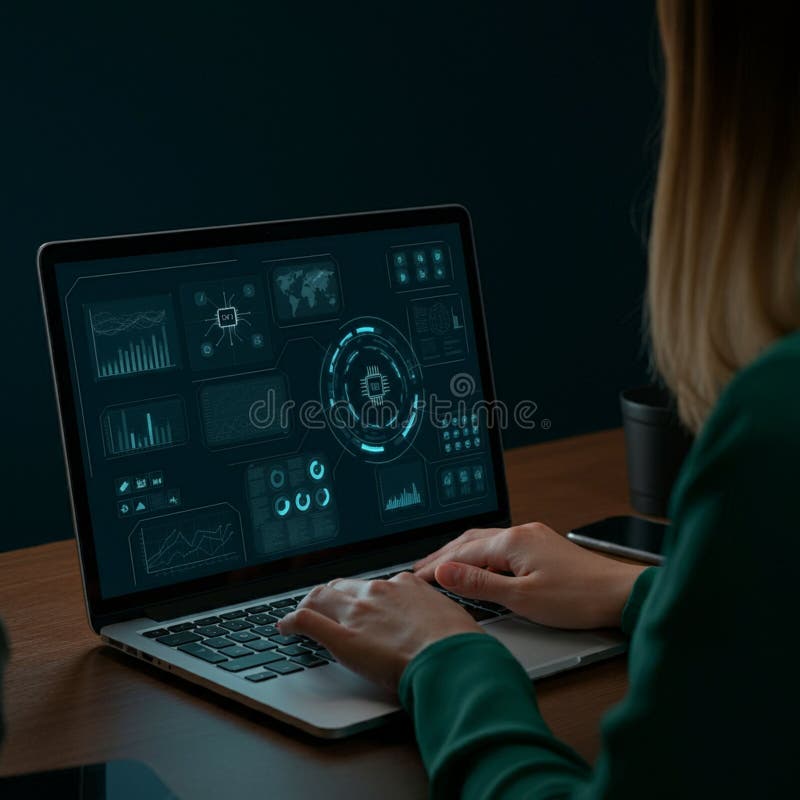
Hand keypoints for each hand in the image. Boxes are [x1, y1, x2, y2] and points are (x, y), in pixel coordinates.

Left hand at [278, 572, 481, 689]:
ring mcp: (358, 613)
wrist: (452, 659)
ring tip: (302, 613)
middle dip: (331, 595)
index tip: (361, 604)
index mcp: (404, 586)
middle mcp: (378, 592)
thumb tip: (435, 623)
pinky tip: (285, 627)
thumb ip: (432, 614)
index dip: (363, 596)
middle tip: (325, 606)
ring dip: (309, 604)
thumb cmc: (457, 644)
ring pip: (321, 597)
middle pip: (343, 586)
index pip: (374, 585)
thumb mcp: (449, 617)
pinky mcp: (342, 637)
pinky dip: (292, 621)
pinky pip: (307, 621)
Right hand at [414, 522, 646, 629]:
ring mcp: (533, 537)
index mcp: (512, 541)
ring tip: (441, 566)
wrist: (620, 594)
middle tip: (419, 569)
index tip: (416, 577)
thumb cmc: (578, 598)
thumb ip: (480, 583)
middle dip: (442, 555)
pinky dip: (480, 555)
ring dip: (460, 553)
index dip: (436, 566)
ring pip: (485, 541)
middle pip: (470, 541)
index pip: (462, 553)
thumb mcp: (522, 597)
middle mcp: (521, 532)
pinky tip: (478, 565)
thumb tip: (443, 571)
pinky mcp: (542, 546)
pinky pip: (501, 546)